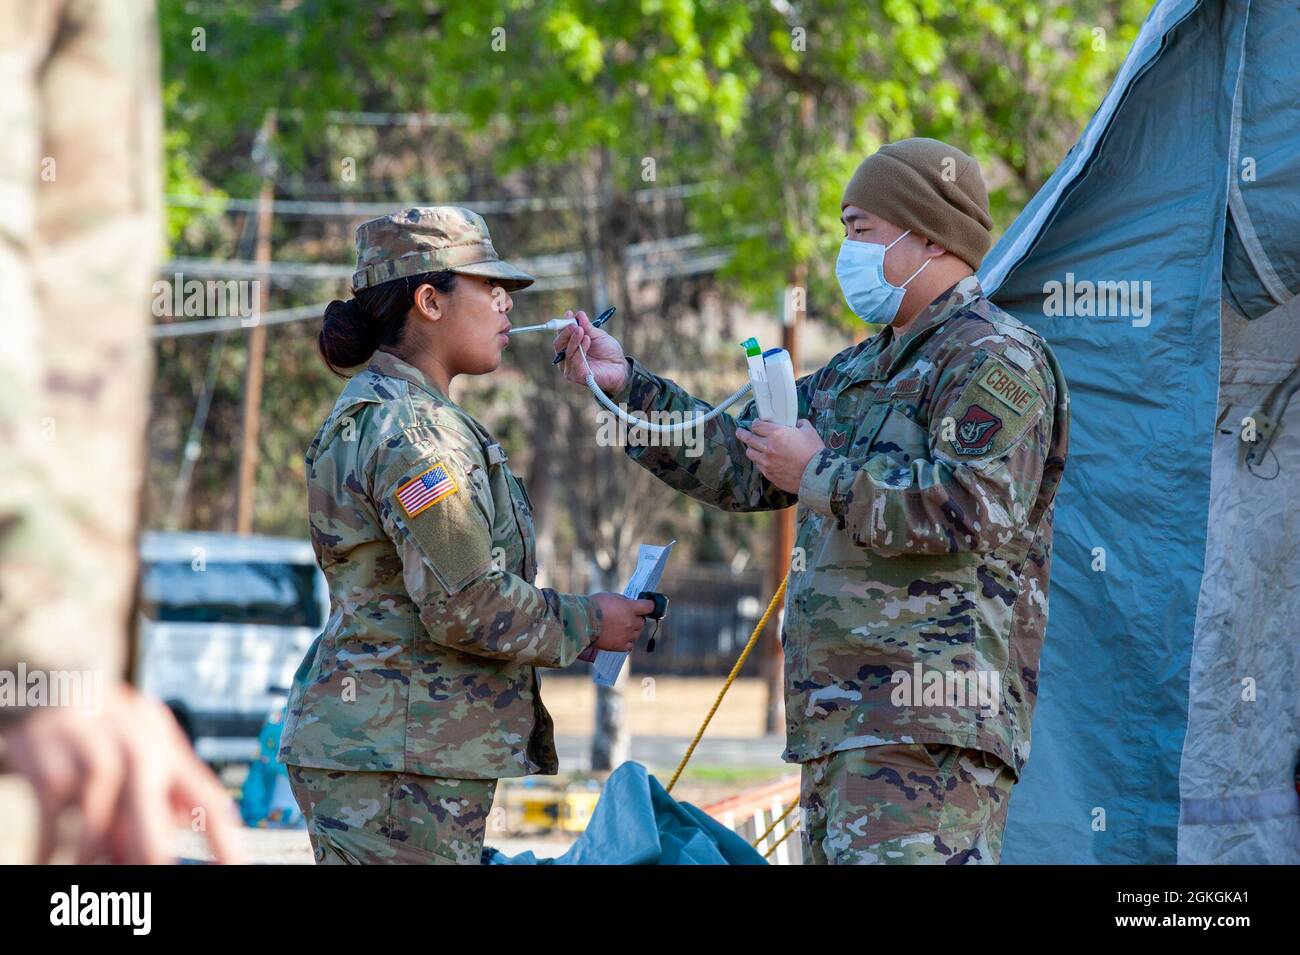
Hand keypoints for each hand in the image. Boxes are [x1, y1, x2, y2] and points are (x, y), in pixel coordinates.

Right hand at [1, 682, 242, 863]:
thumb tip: (186, 827)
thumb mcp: (151, 740)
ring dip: (91, 861)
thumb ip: (170, 783)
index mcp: (170, 755)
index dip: (227, 842)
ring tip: (86, 868)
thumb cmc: (110, 725)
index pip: (208, 803)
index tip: (238, 869)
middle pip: (151, 834)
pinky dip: (49, 851)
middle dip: (151, 865)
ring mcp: (97, 764)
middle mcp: (140, 758)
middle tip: (150, 880)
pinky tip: (44, 860)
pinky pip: (55, 830)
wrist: (54, 684)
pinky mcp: (53, 772)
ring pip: (99, 840)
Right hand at [554, 309, 627, 395]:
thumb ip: (587, 327)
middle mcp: (566, 359)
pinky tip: (587, 340)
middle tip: (574, 324)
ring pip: (567, 352)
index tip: (569, 314)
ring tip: (582, 331)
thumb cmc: (608, 352)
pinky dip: (580, 349)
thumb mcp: (597, 336)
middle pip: (559, 344)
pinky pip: (575, 361)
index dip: (563, 325)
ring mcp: (570, 369)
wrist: (620, 366)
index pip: (561, 336)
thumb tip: (579, 314)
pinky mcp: (577, 376)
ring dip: (574, 339)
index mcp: (569, 347)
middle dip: (566, 332)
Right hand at [590, 592, 655, 652]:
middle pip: (641, 622)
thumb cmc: (593, 606)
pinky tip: (620, 637)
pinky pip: (630, 645)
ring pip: (637, 634)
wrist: (581, 621)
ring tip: (620, 627)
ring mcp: (626, 635)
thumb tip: (631, 605)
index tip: (647, 606)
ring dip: (632, 630)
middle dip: (635, 618)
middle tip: (625, 617)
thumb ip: (624, 602)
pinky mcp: (619, 646)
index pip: (649, 607)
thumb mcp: (611, 597)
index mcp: (630, 608)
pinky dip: (627, 641)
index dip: (648, 605)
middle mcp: (631, 623)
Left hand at [736, 419, 825, 493]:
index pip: (756, 425)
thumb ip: (800, 424)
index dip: (756, 423)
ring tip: (753, 447)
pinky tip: (764, 460)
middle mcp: (767, 447)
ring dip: (751, 448)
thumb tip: (798, 423)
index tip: (756, 424)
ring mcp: (766, 462)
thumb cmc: (814, 452)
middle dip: (742, 433)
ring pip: (750, 453)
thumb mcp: (809, 432)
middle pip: (747, 438)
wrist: (816, 475)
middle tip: (740, 432)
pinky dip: (759, 461)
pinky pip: (758, 465)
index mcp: (776, 433)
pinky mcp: (769, 474)